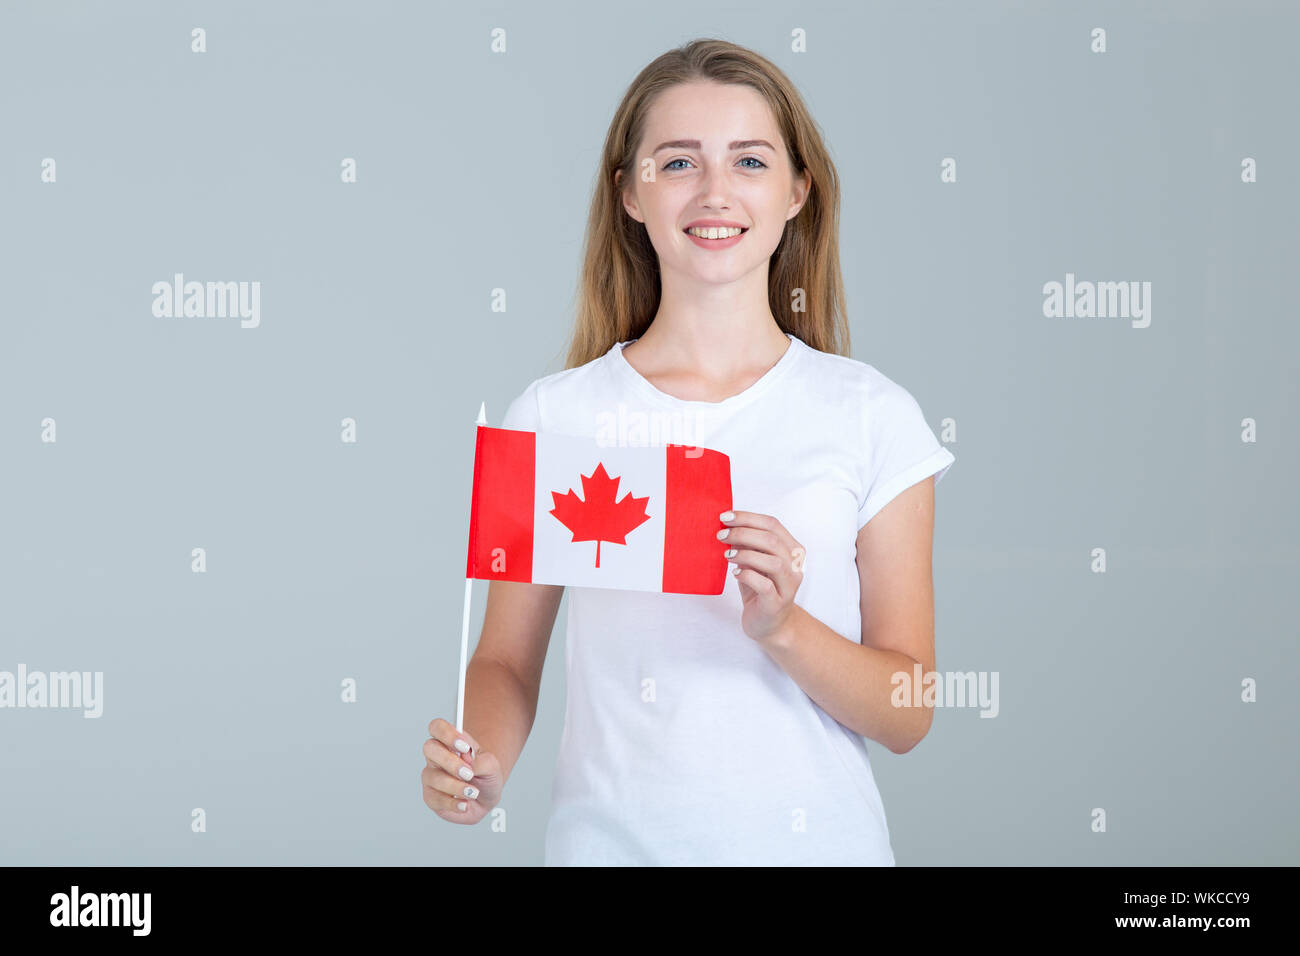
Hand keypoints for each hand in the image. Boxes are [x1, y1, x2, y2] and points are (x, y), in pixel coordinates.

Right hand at [421, 718, 501, 823]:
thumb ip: (482, 761)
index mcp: (449, 741)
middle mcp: (436, 757)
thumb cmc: (485, 775)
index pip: (437, 727)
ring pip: (433, 777)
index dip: (447, 734)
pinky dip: (452, 803)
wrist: (486, 797)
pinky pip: (435, 799)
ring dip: (455, 786)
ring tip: (472, 792)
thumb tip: (469, 764)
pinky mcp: (430, 796)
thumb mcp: (492, 765)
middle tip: (468, 773)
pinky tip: (465, 804)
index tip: (465, 748)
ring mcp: (431, 776)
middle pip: (430, 748)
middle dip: (450, 761)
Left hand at [718, 509, 805, 644]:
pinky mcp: (777, 603)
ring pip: (773, 561)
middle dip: (743, 533)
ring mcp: (788, 585)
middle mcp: (794, 566)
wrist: (769, 625)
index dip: (747, 517)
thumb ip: (746, 545)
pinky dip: (747, 575)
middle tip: (721, 535)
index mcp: (791, 549)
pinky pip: (765, 585)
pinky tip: (735, 574)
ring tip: (727, 555)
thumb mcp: (753, 563)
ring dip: (746, 554)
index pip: (772, 524)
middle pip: (772, 540)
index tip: (725, 517)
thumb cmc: (760, 590)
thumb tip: (728, 526)